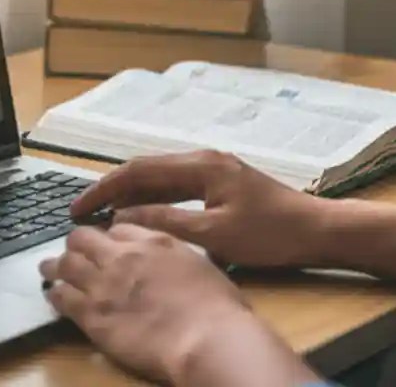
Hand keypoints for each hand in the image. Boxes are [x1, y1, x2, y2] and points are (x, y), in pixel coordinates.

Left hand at [40, 224, 315, 385]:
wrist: (208, 338)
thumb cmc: (218, 308)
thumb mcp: (200, 265)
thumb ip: (176, 257)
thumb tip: (170, 263)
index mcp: (154, 241)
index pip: (118, 226)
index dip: (109, 234)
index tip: (106, 242)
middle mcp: (123, 256)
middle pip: (83, 238)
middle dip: (76, 243)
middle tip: (73, 252)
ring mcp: (104, 284)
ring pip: (64, 264)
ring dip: (55, 265)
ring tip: (49, 268)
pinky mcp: (92, 315)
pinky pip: (62, 297)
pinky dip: (55, 293)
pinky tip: (53, 295)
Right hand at [71, 150, 329, 267]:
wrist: (318, 231)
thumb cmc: (272, 234)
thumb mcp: (214, 234)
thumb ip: (166, 222)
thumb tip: (122, 218)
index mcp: (202, 165)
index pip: (138, 170)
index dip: (103, 189)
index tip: (78, 209)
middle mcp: (205, 161)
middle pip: (145, 170)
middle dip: (110, 190)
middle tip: (80, 214)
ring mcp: (214, 172)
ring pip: (159, 180)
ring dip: (129, 196)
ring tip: (101, 217)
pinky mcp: (221, 186)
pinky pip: (175, 189)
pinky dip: (152, 201)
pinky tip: (138, 218)